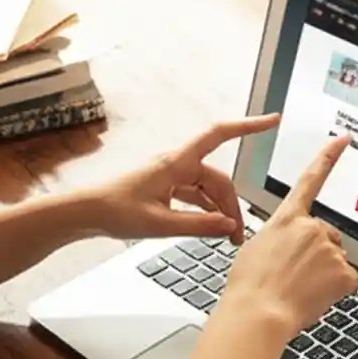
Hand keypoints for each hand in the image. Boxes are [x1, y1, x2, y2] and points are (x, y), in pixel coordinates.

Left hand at [89, 114, 280, 242]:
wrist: (86, 212)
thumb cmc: (114, 211)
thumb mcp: (159, 223)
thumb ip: (197, 225)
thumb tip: (228, 224)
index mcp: (176, 163)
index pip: (219, 135)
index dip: (248, 126)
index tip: (272, 121)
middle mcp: (176, 164)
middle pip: (217, 179)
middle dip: (231, 205)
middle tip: (237, 236)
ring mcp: (170, 176)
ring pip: (207, 190)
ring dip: (219, 211)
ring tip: (227, 237)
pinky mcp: (164, 188)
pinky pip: (194, 195)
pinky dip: (205, 210)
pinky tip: (211, 227)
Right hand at [223, 136, 357, 335]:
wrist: (258, 314)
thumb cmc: (249, 287)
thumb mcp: (255, 249)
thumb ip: (280, 238)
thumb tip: (292, 248)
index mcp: (287, 219)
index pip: (310, 180)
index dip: (328, 157)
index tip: (343, 140)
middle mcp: (312, 227)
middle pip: (326, 237)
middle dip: (317, 254)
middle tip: (295, 276)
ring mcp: (330, 249)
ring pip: (336, 260)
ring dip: (324, 274)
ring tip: (299, 290)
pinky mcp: (344, 272)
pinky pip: (348, 281)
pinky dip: (336, 291)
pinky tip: (315, 297)